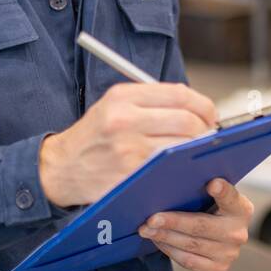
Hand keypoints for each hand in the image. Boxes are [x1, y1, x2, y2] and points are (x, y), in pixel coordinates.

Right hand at [38, 82, 217, 207]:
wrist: (60, 168)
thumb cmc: (94, 136)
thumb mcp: (113, 106)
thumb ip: (151, 102)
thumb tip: (196, 108)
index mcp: (123, 97)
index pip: (180, 95)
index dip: (203, 106)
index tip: (210, 115)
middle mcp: (125, 120)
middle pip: (187, 122)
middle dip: (206, 132)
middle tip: (208, 139)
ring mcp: (128, 150)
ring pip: (182, 148)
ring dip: (197, 154)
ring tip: (197, 155)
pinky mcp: (129, 176)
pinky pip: (168, 171)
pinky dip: (181, 171)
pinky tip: (181, 170)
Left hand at [137, 178, 252, 270]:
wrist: (215, 231)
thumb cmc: (205, 204)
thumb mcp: (206, 192)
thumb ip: (196, 183)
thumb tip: (165, 173)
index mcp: (241, 208)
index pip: (231, 197)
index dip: (222, 191)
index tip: (211, 183)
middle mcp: (238, 232)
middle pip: (201, 226)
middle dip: (173, 222)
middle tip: (151, 219)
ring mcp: (230, 253)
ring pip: (191, 245)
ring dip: (165, 237)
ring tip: (146, 230)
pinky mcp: (218, 268)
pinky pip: (189, 261)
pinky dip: (170, 250)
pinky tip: (158, 240)